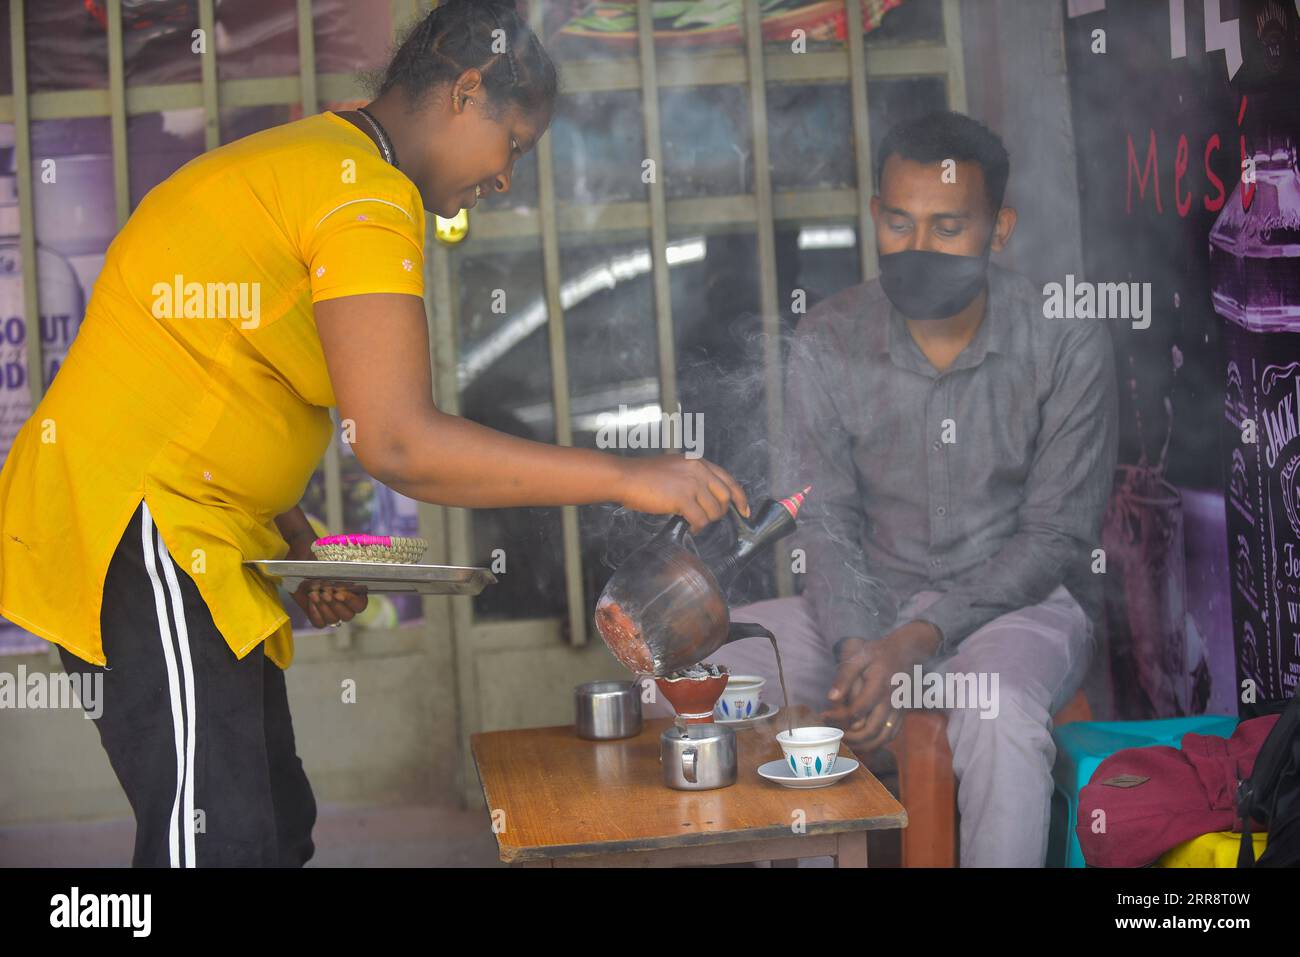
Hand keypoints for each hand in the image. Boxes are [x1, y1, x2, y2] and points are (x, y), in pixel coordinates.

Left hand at [285, 537, 367, 628]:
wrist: (300, 560)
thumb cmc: (320, 558)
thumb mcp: (332, 560)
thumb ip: (342, 569)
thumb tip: (346, 576)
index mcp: (355, 591)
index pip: (360, 604)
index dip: (351, 601)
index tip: (338, 593)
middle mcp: (345, 604)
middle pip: (348, 615)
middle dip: (335, 604)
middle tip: (325, 592)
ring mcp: (331, 611)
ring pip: (333, 619)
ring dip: (323, 607)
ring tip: (314, 594)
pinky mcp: (316, 614)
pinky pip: (319, 623)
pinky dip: (315, 613)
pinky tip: (311, 600)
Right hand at [617, 454, 750, 532]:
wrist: (626, 477)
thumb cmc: (644, 475)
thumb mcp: (675, 467)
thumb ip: (693, 476)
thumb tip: (705, 496)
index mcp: (698, 462)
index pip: (729, 480)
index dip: (740, 497)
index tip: (744, 510)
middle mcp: (699, 470)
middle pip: (725, 497)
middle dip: (720, 512)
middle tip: (708, 518)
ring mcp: (691, 484)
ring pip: (714, 511)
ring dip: (706, 520)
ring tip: (693, 521)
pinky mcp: (682, 498)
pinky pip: (700, 519)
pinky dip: (697, 527)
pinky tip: (689, 526)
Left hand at [820, 621, 940, 753]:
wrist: (906, 651)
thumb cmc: (879, 653)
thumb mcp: (859, 658)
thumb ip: (845, 677)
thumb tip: (831, 698)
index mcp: (878, 687)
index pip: (856, 711)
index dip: (838, 717)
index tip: (824, 715)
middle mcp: (891, 702)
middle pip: (870, 730)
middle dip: (850, 737)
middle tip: (835, 734)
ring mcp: (899, 710)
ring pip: (882, 738)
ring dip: (864, 746)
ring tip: (846, 742)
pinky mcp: (903, 713)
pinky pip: (892, 735)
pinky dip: (877, 743)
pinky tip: (863, 741)